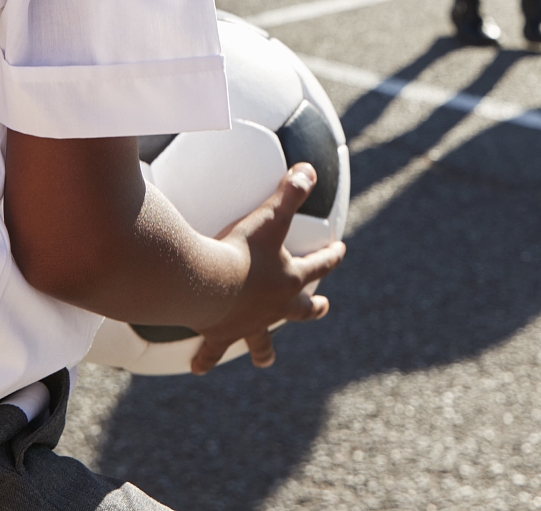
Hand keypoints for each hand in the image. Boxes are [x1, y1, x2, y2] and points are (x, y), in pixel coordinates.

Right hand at [191, 165, 345, 373]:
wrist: (206, 284)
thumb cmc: (239, 251)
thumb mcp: (269, 217)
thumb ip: (289, 192)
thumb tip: (309, 171)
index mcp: (291, 281)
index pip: (319, 266)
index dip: (331, 256)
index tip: (340, 250)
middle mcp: (274, 307)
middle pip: (302, 310)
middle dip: (313, 308)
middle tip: (322, 308)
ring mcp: (248, 324)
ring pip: (262, 340)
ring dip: (264, 349)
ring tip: (266, 360)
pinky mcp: (220, 334)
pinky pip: (213, 350)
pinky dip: (206, 359)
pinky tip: (199, 368)